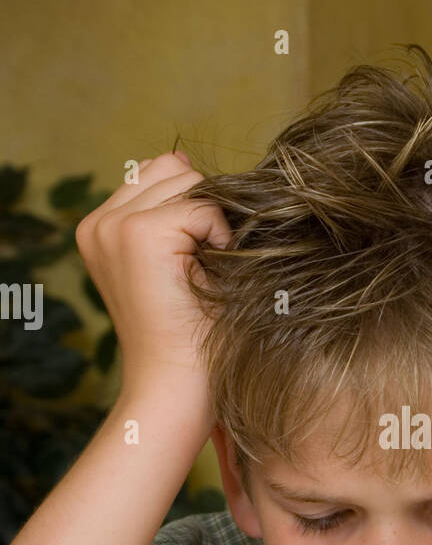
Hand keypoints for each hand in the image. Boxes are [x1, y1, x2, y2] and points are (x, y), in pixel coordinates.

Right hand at [75, 151, 230, 410]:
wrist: (176, 386)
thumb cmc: (190, 335)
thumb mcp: (179, 262)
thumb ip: (176, 211)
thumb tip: (184, 158)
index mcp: (101, 227)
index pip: (160, 174)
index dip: (194, 208)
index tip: (197, 259)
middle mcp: (99, 222)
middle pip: (175, 171)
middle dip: (204, 211)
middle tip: (203, 268)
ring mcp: (114, 226)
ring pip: (189, 183)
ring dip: (212, 224)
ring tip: (204, 272)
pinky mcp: (138, 234)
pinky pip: (202, 206)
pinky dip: (219, 237)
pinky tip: (209, 275)